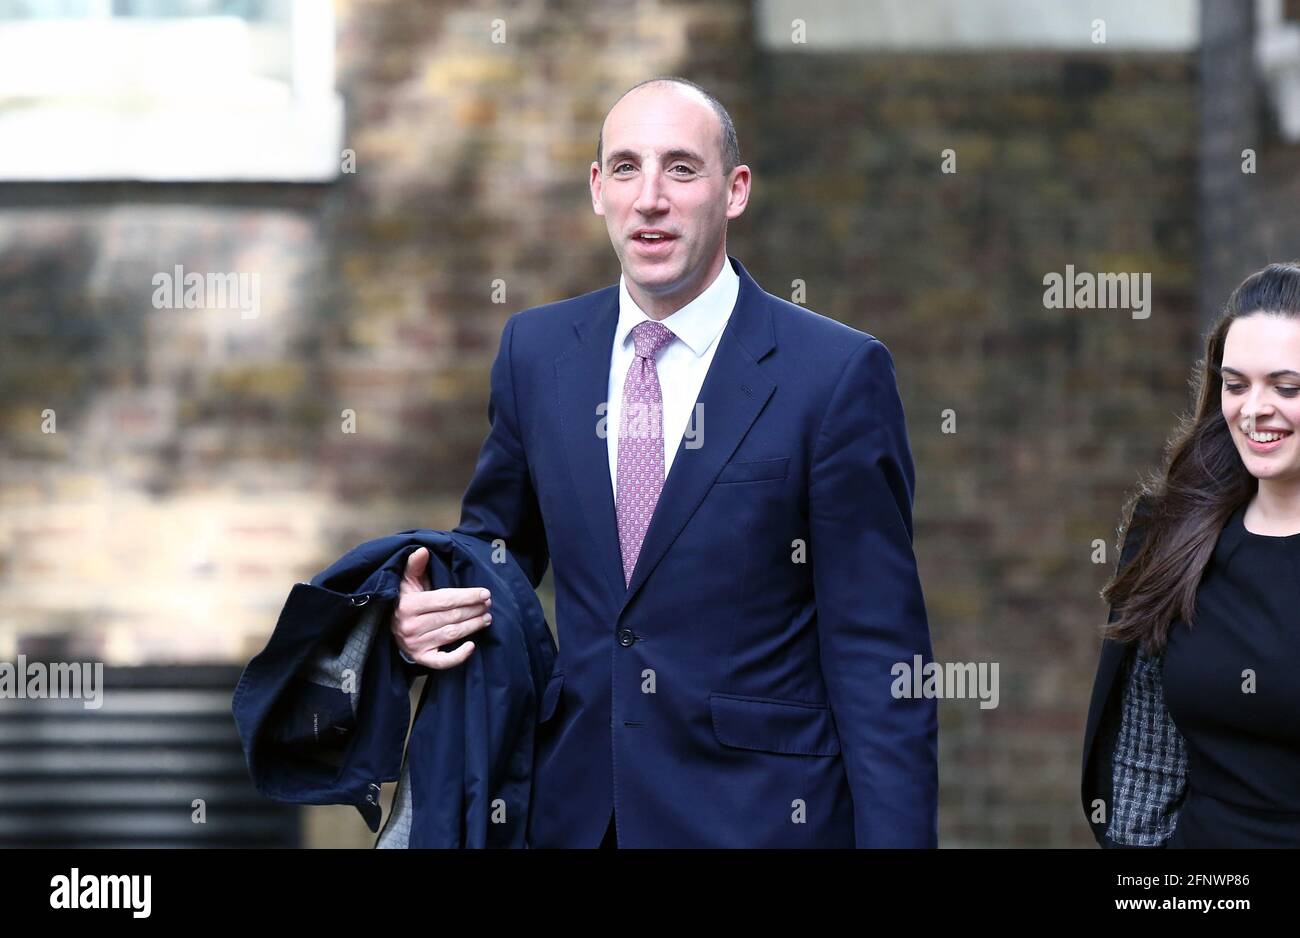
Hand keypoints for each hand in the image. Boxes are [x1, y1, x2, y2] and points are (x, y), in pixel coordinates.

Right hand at [390, 547, 491, 668]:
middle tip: (488, 604)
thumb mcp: (406, 581)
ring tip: (486, 618)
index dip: (467, 596)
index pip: (445, 600)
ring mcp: (415, 644)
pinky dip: (458, 656)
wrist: (387, 628)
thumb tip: (422, 550)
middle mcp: (411, 626)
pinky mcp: (420, 658)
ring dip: (472, 626)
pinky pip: (442, 661)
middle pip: (451, 617)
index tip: (485, 593)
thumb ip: (414, 565)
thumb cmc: (404, 600)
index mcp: (409, 605)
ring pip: (451, 634)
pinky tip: (472, 646)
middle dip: (473, 610)